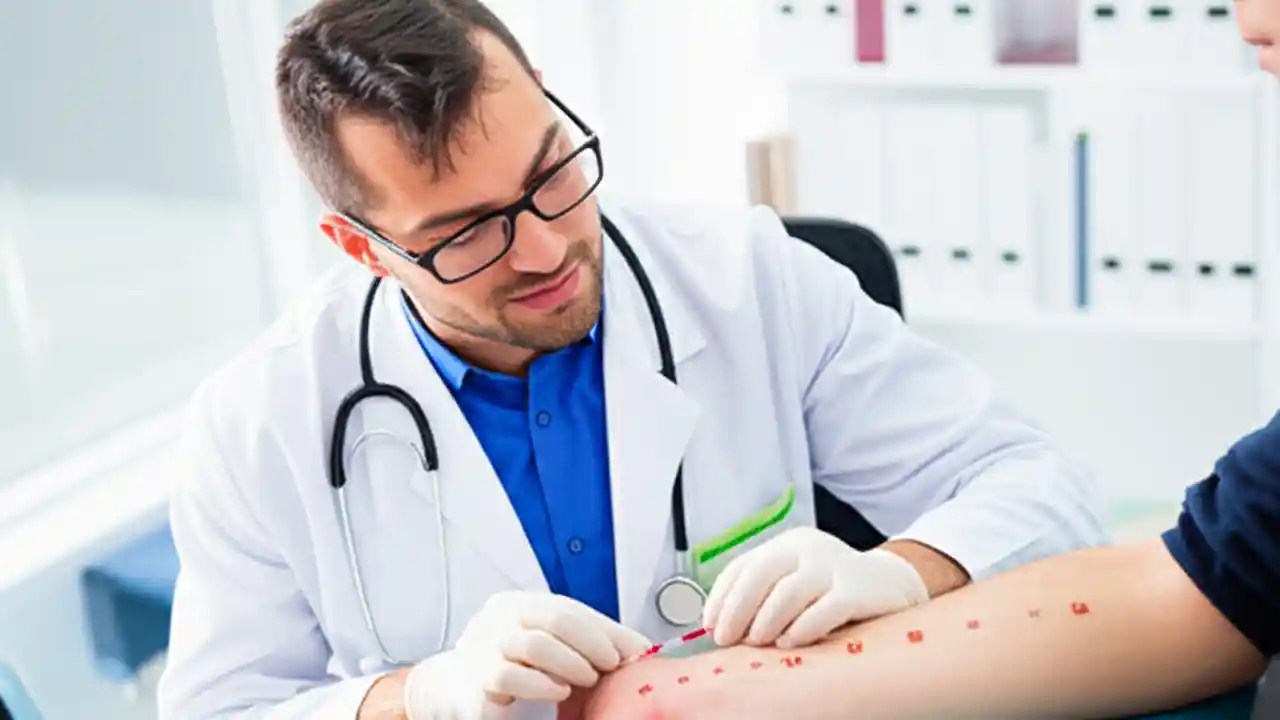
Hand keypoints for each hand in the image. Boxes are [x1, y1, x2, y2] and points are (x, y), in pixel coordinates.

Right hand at [403, 591, 651, 719]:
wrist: (458, 688)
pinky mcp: (478, 677)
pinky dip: (541, 684)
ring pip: (535, 645)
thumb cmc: (513, 665)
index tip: (630, 653)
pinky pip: (510, 676)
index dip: (604, 630)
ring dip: (569, 664)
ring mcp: (485, 644)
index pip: (570, 608)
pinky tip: (557, 690)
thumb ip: (592, 642)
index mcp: (521, 604)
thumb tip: (642, 650)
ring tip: (585, 679)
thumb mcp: (553, 645)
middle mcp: (501, 617)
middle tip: (610, 666)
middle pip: (555, 619)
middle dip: (591, 644)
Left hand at [703, 528, 928, 648]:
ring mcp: (835, 565)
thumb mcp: (797, 582)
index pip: (743, 566)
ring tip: (757, 642)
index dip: (722, 597)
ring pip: (789, 592)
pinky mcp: (858, 589)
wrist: (892, 583)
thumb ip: (765, 596)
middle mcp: (808, 548)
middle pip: (761, 573)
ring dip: (766, 621)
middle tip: (727, 638)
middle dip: (737, 609)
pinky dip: (802, 628)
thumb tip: (724, 627)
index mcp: (787, 544)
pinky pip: (825, 609)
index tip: (710, 625)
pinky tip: (789, 642)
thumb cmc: (833, 589)